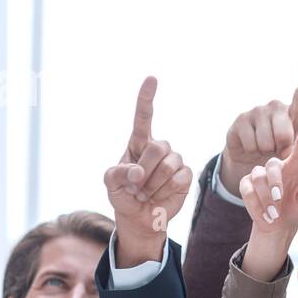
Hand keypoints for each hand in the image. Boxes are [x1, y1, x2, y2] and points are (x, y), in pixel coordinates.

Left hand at [103, 77, 192, 265]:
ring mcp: (174, 160)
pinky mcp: (186, 175)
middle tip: (137, 185)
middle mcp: (159, 148)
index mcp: (138, 143)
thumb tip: (138, 172)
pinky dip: (166, 190)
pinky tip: (160, 195)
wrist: (140, 218)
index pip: (144, 117)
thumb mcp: (110, 184)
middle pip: (157, 147)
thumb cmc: (124, 196)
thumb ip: (117, 174)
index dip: (147, 97)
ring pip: (169, 163)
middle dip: (145, 170)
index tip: (152, 78)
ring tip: (147, 192)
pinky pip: (180, 177)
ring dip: (154, 184)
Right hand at [220, 70, 297, 194]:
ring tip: (264, 149)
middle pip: (283, 132)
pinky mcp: (240, 121)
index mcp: (293, 116)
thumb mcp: (294, 165)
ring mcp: (256, 112)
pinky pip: (250, 143)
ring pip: (265, 141)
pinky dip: (252, 152)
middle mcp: (275, 109)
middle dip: (282, 149)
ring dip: (265, 152)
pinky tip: (251, 148)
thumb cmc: (278, 163)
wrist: (250, 165)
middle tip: (278, 150)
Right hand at [238, 107, 297, 281]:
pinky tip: (264, 215)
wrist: (275, 226)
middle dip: (275, 184)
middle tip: (279, 200)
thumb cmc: (294, 212)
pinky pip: (247, 189)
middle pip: (273, 165)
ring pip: (258, 177)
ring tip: (274, 214)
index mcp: (296, 165)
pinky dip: (255, 205)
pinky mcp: (246, 183)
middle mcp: (278, 164)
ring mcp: (260, 173)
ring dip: (266, 198)